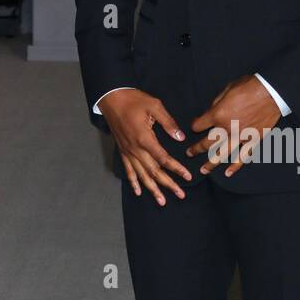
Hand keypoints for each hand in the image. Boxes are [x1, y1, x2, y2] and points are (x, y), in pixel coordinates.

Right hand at [99, 88, 191, 204]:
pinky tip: (139, 192)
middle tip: (181, 195)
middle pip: (154, 172)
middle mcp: (136, 149)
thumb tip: (180, 137)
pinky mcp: (123, 151)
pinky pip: (128, 170)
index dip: (177, 169)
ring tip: (162, 201)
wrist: (111, 98)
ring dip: (152, 189)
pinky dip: (133, 182)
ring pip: (141, 175)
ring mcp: (128, 152)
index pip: (164, 159)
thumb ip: (168, 123)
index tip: (188, 177)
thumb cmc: (133, 100)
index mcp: (145, 138)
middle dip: (168, 184)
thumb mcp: (154, 105)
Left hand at [186, 75, 281, 178]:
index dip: (194, 126)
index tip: (195, 126)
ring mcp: (240, 137)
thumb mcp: (227, 89)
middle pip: (206, 143)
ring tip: (203, 170)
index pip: (199, 125)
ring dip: (210, 163)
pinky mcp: (253, 141)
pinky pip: (242, 156)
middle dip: (196, 149)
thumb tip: (212, 111)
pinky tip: (228, 173)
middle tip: (189, 153)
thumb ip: (216, 103)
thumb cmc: (249, 86)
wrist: (272, 92)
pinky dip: (235, 166)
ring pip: (221, 154)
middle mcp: (226, 129)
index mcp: (217, 114)